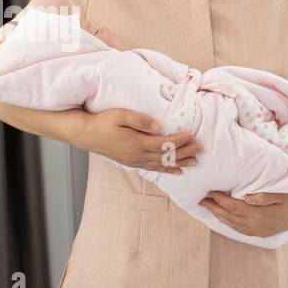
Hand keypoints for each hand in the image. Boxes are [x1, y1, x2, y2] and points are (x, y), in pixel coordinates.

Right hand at [77, 108, 201, 174]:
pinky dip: (167, 170)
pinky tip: (178, 171)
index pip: (164, 144)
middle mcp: (138, 155)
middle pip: (167, 156)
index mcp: (137, 143)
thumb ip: (140, 120)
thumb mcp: (120, 116)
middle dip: (186, 152)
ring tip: (195, 162)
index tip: (192, 135)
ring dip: (180, 163)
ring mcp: (135, 161)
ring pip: (162, 164)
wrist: (86, 134)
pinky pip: (153, 168)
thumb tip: (160, 125)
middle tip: (201, 149)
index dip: (180, 141)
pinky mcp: (132, 162)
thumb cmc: (102, 122)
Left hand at [198, 191, 287, 237]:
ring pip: (233, 224)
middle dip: (214, 208)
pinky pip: (240, 230)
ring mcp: (258, 231)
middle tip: (201, 200)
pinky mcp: (261, 233)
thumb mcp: (282, 195)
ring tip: (208, 208)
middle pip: (230, 216)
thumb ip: (264, 197)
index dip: (220, 200)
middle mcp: (256, 225)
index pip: (233, 207)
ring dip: (219, 216)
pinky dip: (229, 224)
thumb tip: (247, 197)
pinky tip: (224, 219)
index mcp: (260, 215)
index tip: (210, 192)